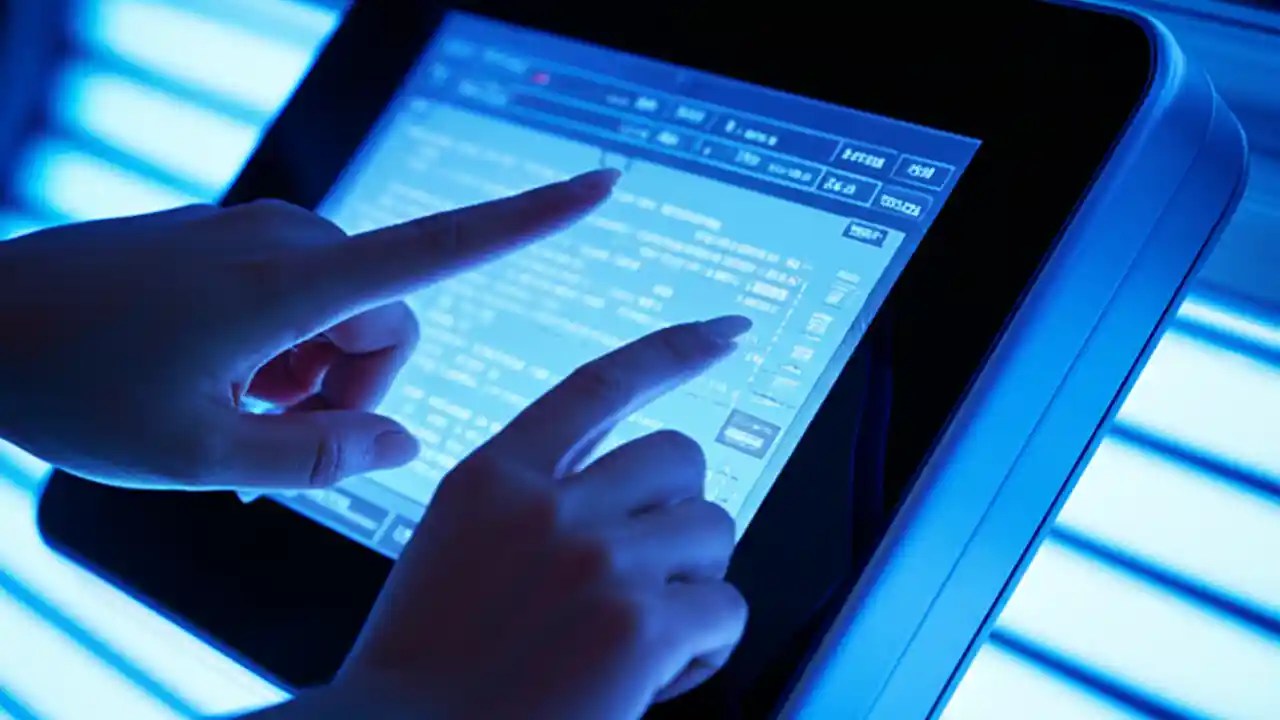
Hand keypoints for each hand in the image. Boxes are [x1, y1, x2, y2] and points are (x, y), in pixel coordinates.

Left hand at [0, 169, 617, 488]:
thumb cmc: (77, 391)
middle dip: (352, 392)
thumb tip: (403, 448)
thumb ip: (323, 460)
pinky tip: (218, 385)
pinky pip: (299, 298)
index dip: (532, 216)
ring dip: (312, 378)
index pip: (442, 247)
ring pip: (344, 316)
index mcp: (293, 285)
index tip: (599, 182)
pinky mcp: (233, 243)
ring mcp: (257, 237)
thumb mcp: (206, 457)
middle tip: (275, 440)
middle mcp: (289, 242)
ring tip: (233, 414)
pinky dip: (282, 352)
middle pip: (388, 324)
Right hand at [321, 318, 751, 718]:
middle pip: (681, 458)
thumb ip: (528, 508)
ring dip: (694, 583)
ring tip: (641, 638)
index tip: (729, 331)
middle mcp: (548, 504)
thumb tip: (626, 500)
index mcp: (492, 479)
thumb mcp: (454, 553)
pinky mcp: (639, 623)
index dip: (675, 350)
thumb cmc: (425, 674)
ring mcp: (597, 558)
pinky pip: (726, 611)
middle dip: (679, 514)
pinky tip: (650, 680)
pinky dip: (704, 650)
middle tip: (649, 576)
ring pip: (713, 530)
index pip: (601, 385)